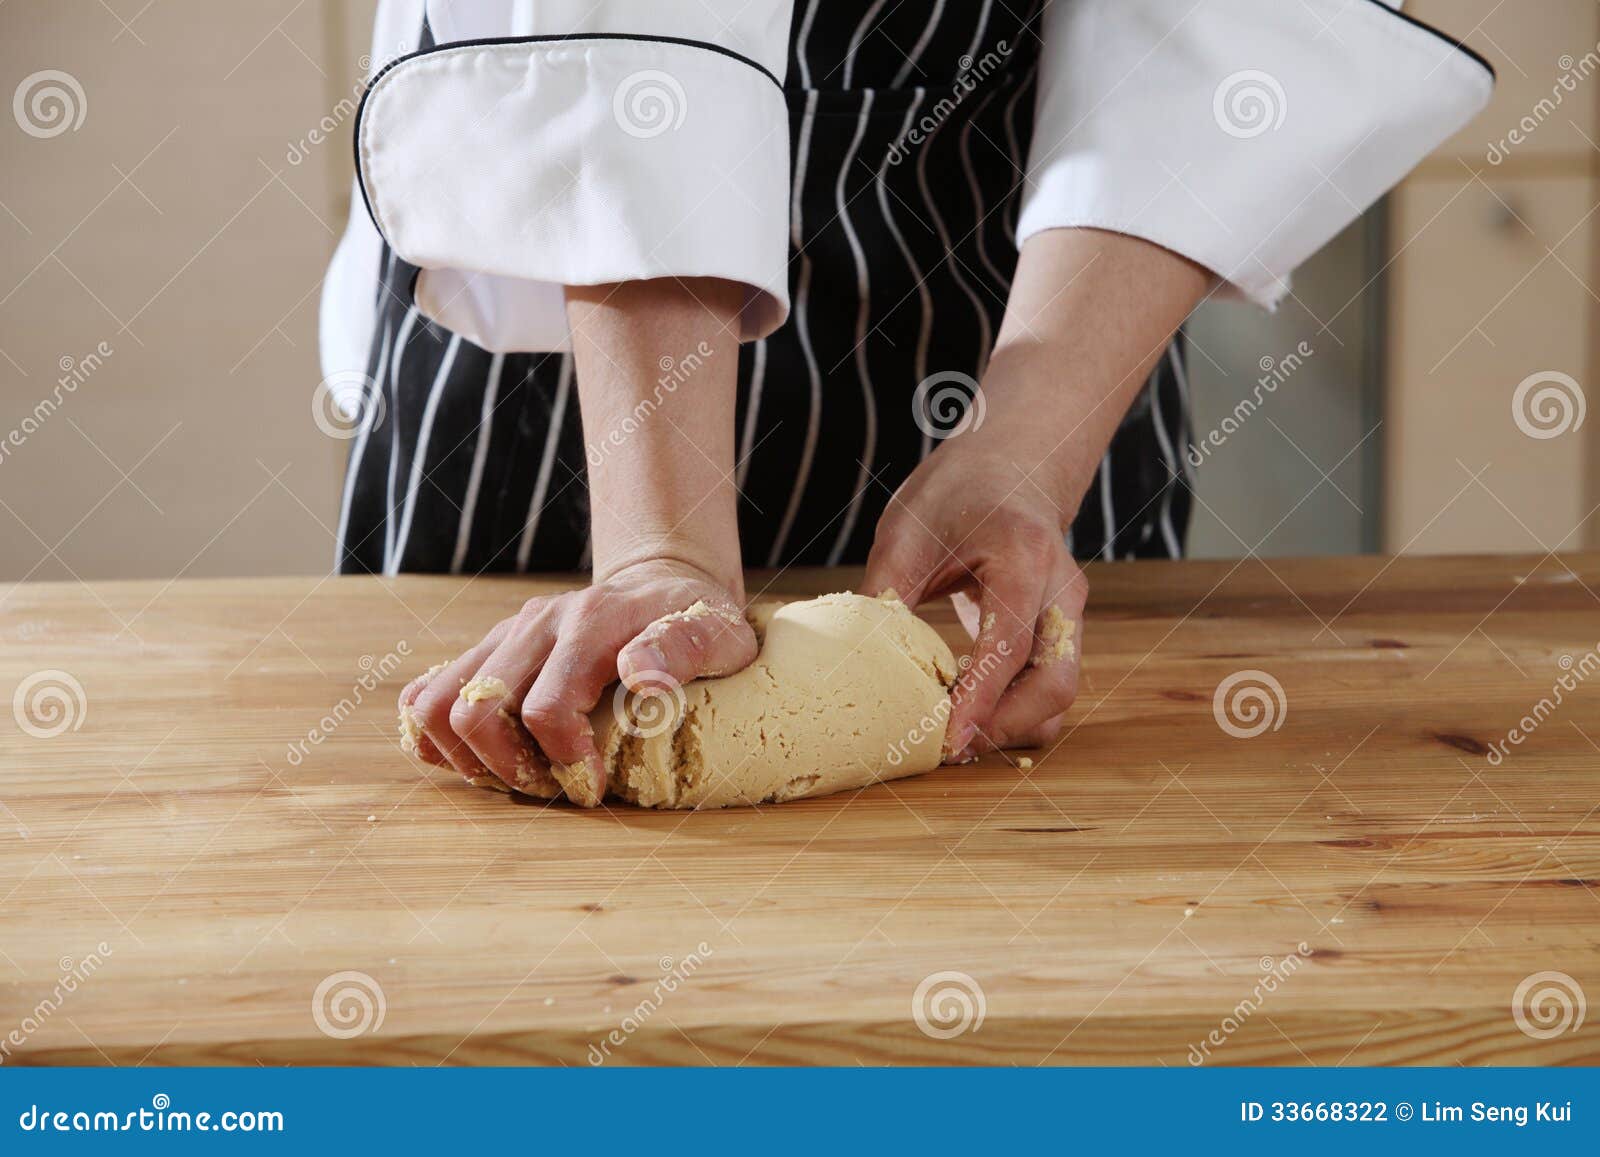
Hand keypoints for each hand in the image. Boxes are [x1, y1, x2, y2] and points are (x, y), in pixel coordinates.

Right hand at [398, 558, 755, 805]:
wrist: (662, 582)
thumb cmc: (696, 621)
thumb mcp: (718, 633)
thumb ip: (683, 648)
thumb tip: (640, 673)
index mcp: (589, 623)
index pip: (545, 708)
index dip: (562, 761)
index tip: (591, 786)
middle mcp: (536, 624)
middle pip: (475, 708)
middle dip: (506, 767)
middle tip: (549, 786)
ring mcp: (506, 634)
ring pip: (436, 703)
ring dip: (466, 757)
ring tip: (515, 776)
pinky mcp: (489, 648)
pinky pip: (427, 694)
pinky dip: (436, 736)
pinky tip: (480, 758)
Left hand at [863, 435, 1086, 761]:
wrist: (1010, 464)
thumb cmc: (956, 492)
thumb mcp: (904, 535)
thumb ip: (885, 598)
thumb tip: (854, 667)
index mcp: (1024, 555)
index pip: (1009, 645)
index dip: (980, 700)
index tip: (946, 740)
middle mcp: (1061, 588)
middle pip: (1056, 683)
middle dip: (1005, 726)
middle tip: (946, 747)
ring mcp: (1069, 611)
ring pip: (1059, 691)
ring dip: (1012, 724)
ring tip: (952, 735)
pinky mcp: (1061, 629)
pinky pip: (1048, 683)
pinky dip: (1015, 708)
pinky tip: (969, 711)